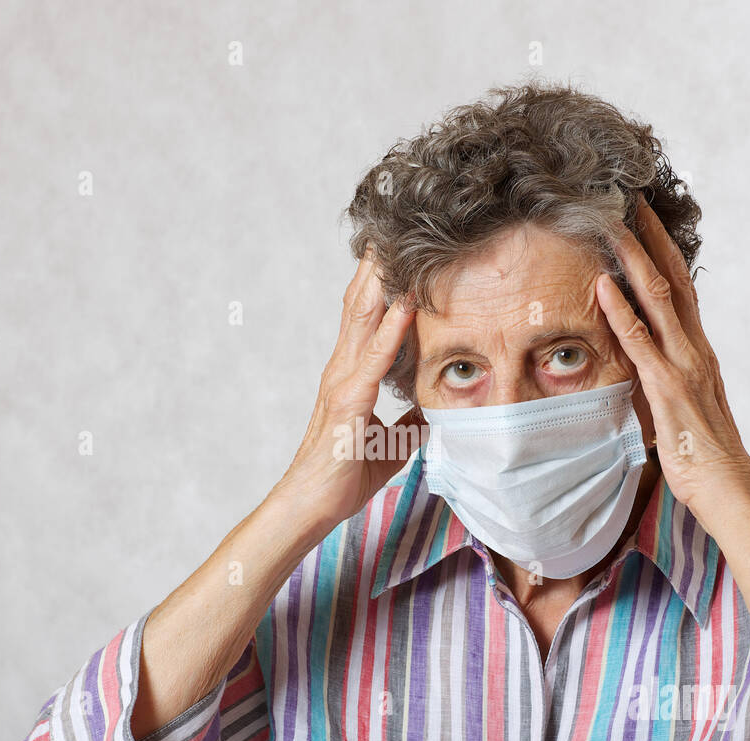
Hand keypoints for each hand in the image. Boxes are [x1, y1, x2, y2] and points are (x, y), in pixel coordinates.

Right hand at [272, 248, 425, 533]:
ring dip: (383, 281)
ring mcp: (343, 381)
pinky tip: (409, 304)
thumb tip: (437, 408)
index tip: (398, 252)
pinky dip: (393, 328)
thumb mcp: (393, 442)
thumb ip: (411, 419)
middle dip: (378, 266)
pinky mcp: (350, 401)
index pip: (367, 318)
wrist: (311, 505)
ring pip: (364, 319)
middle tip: (395, 226)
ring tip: (399, 245)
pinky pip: (375, 357)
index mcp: (351, 375)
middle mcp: (343, 369)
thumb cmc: (344, 475)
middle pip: (362, 304)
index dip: (381, 283)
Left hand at [595, 196, 749, 520]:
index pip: (680, 289)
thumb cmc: (701, 452)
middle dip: (650, 237)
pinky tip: (603, 286)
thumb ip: (661, 380)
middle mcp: (694, 348)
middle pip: (673, 279)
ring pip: (658, 299)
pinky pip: (642, 342)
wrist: (728, 486)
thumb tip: (637, 367)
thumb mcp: (678, 406)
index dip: (661, 252)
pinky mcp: (669, 388)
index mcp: (697, 351)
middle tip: (629, 200)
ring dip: (632, 259)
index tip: (642, 221)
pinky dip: (621, 311)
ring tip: (610, 224)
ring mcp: (684, 365)